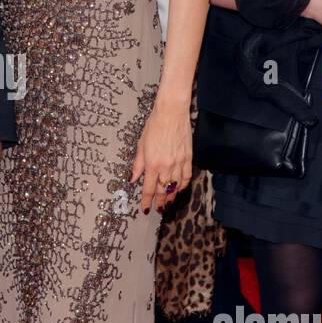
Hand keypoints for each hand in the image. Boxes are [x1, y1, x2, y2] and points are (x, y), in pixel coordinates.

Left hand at [131, 99, 191, 213]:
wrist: (171, 113)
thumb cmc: (154, 126)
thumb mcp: (141, 145)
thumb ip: (138, 164)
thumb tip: (133, 178)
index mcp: (152, 163)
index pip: (148, 188)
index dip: (146, 201)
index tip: (146, 209)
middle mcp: (166, 166)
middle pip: (163, 190)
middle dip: (160, 202)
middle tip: (159, 209)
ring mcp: (178, 162)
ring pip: (176, 186)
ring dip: (172, 195)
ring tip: (170, 201)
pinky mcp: (188, 157)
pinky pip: (187, 176)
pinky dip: (184, 184)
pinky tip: (181, 188)